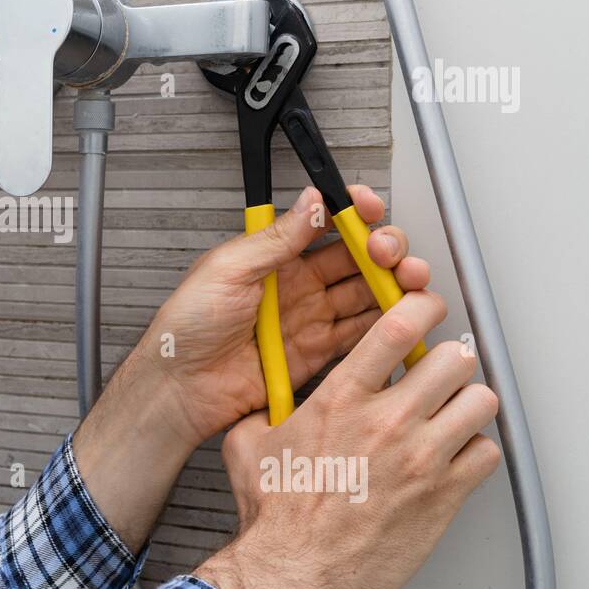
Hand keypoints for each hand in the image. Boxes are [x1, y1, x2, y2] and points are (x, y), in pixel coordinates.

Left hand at [137, 184, 429, 447]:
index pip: (324, 224)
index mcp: (273, 256)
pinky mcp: (317, 353)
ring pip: (366, 293)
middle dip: (383, 248)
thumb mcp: (227, 270)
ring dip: (393, 283)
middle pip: (356, 257)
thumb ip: (275, 239)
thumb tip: (312, 200)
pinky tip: (400, 316)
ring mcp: (310, 317)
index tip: (368, 208)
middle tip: (387, 254)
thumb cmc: (186, 327)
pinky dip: (384, 325)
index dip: (352, 212)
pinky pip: (360, 335)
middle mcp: (297, 283)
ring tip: (409, 281)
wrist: (180, 388)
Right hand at [192, 289, 501, 588]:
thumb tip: (271, 398)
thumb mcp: (250, 445)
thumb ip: (268, 411)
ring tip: (452, 414)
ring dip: (468, 405)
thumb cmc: (275, 519)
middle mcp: (386, 421)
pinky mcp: (443, 495)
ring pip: (480, 401)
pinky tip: (455, 459)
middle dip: (450, 361)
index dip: (421, 307)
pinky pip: (488, 454)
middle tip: (441, 372)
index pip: (398, 325)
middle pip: (454, 358)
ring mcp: (420, 458)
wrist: (293, 574)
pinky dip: (477, 453)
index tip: (425, 309)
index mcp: (340, 398)